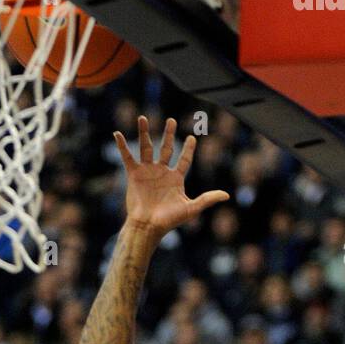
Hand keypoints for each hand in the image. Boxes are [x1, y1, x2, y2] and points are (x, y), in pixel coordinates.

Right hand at [115, 117, 228, 241]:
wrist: (148, 225)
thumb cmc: (169, 220)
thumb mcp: (192, 208)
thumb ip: (208, 199)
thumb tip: (227, 195)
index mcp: (175, 179)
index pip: (184, 160)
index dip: (188, 149)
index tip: (192, 138)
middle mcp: (161, 172)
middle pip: (166, 148)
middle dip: (169, 134)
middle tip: (171, 121)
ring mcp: (147, 172)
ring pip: (146, 147)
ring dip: (144, 133)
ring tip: (143, 118)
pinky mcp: (134, 174)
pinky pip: (127, 157)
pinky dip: (122, 146)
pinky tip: (117, 134)